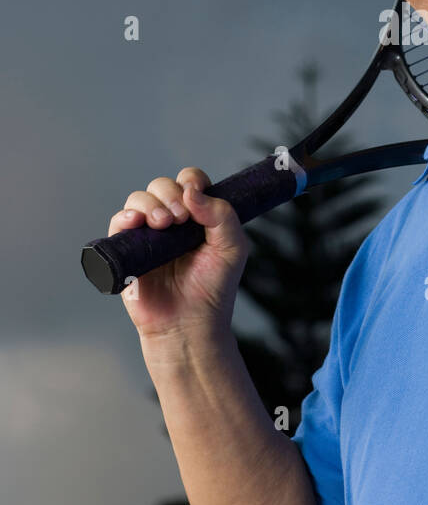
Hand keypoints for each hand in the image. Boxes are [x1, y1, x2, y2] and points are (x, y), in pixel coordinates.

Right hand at [106, 167, 249, 344]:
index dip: (191, 182)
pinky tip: (135, 222)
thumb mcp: (232, 247)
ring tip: (163, 224)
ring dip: (150, 204)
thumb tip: (192, 191)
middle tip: (180, 218)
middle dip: (169, 194)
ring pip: (138, 199)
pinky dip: (124, 216)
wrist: (190, 323)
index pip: (189, 182)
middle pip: (161, 186)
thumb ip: (222, 214)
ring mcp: (147, 234)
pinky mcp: (127, 250)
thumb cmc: (213, 288)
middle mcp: (171, 220)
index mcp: (197, 215)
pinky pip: (118, 223)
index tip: (196, 198)